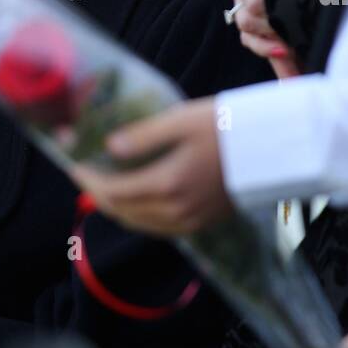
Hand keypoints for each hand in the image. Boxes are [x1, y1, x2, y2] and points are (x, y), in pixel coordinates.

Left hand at [71, 98, 231, 235]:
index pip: (112, 192)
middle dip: (97, 193)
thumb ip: (141, 137)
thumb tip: (108, 148)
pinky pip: (157, 227)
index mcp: (167, 185)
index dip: (87, 180)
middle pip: (120, 211)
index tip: (74, 164)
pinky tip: (135, 197)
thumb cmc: (228, 126)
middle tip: (84, 173)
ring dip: (116, 206)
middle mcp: (175, 210)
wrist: (274, 147)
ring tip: (104, 183)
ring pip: (137, 223)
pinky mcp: (201, 223)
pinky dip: (138, 215)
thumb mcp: (180, 121)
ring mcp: (190, 221)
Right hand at [230, 0, 311, 71]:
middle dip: (268, 36)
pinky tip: (291, 80)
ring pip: (252, 39)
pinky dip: (277, 65)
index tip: (277, 16)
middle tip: (289, 47)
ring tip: (293, 74)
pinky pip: (263, 48)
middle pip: (248, 21)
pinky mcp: (260, 24)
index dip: (262, 8)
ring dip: (272, 56)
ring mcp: (248, 9)